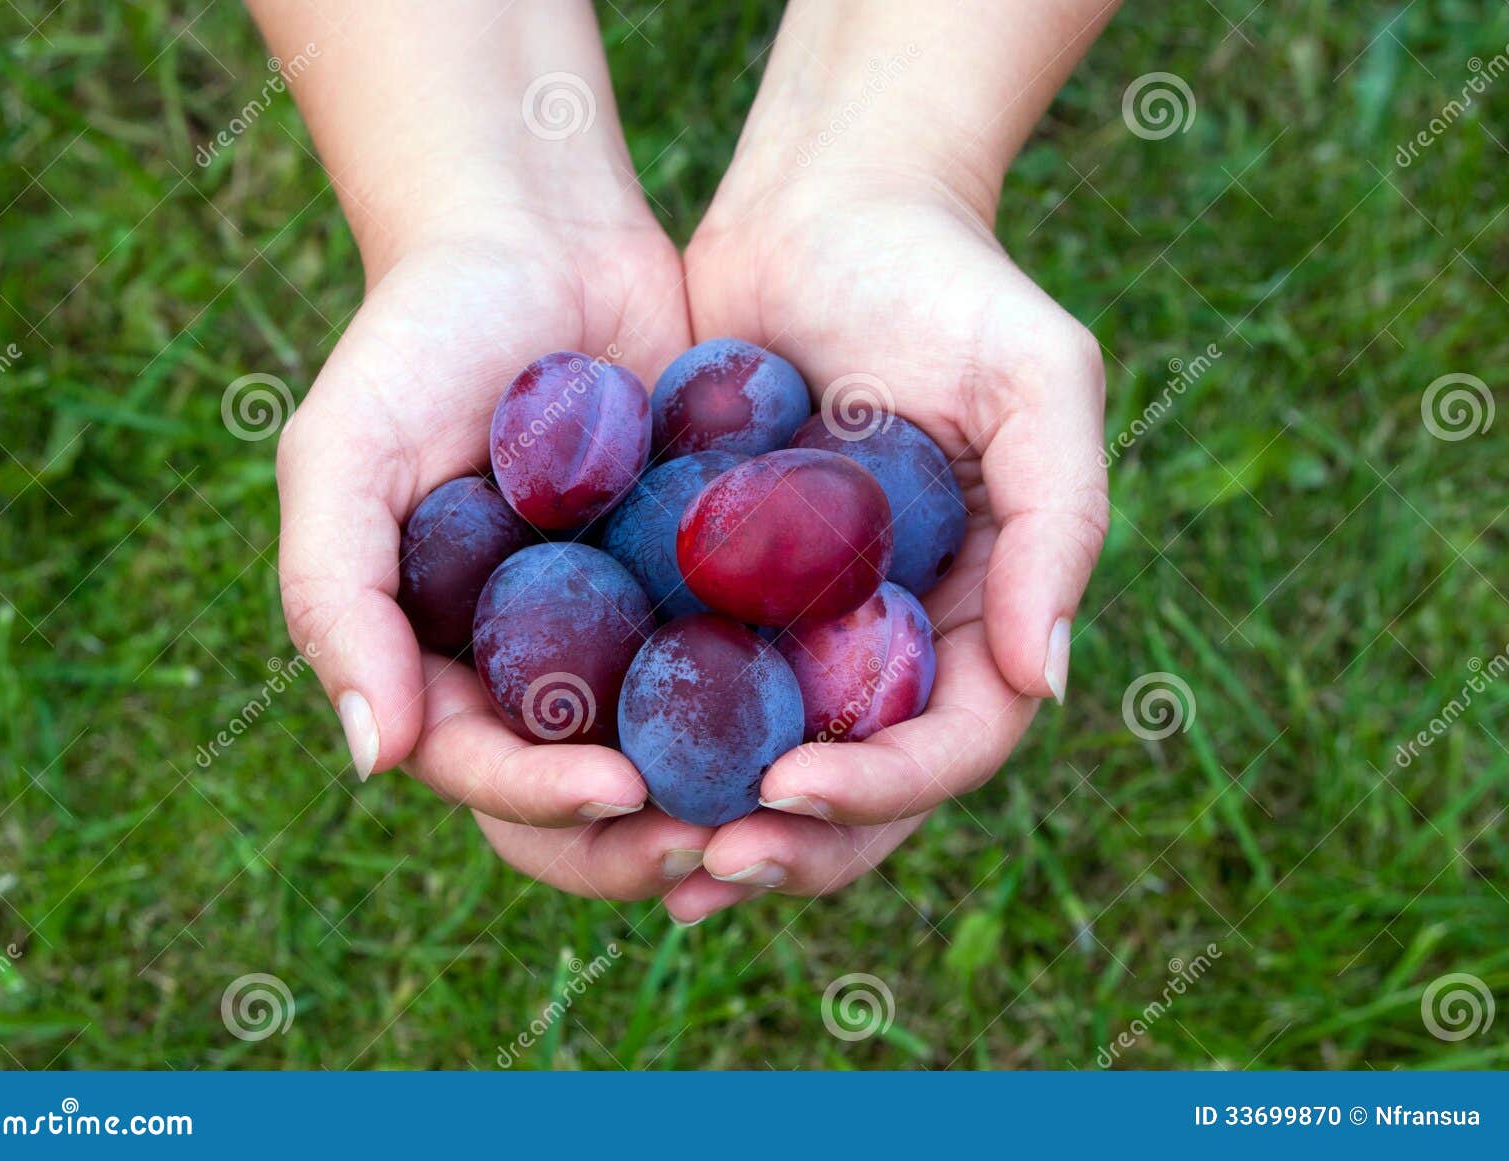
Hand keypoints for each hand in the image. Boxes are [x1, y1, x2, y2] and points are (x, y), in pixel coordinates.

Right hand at [277, 199, 743, 904]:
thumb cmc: (419, 339)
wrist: (540, 238)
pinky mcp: (702, 582)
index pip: (484, 771)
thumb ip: (336, 597)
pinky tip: (835, 716)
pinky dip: (778, 700)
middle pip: (582, 798)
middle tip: (718, 837)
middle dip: (640, 835)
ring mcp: (624, 628)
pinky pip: (742, 660)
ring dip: (720, 795)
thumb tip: (372, 758)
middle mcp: (536, 664)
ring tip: (786, 803)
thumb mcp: (345, 453)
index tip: (620, 793)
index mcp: (442, 660)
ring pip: (672, 754)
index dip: (542, 802)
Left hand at [668, 166, 1108, 918]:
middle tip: (709, 866)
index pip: (954, 742)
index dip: (884, 787)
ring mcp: (805, 623)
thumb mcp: (1038, 381)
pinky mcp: (722, 590)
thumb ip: (1061, 524)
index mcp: (978, 611)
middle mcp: (893, 638)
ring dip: (722, 825)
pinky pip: (695, 690)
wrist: (824, 207)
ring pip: (774, 764)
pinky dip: (659, 746)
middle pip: (864, 786)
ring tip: (651, 860)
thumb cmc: (947, 280)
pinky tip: (598, 781)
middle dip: (796, 843)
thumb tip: (1051, 682)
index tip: (792, 786)